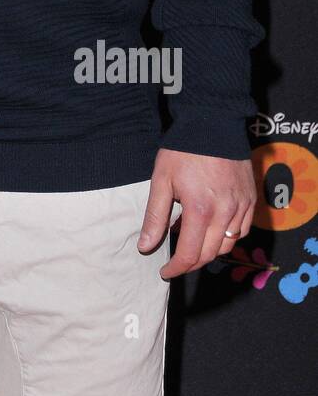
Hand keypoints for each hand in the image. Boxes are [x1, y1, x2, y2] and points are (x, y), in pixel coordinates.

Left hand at [138, 149, 255, 279]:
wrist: (213, 123)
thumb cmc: (183, 150)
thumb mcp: (161, 180)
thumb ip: (155, 216)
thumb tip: (145, 246)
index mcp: (200, 210)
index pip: (190, 254)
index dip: (176, 269)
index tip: (165, 272)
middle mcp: (225, 213)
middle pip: (209, 255)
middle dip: (190, 263)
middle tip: (175, 261)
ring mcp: (241, 207)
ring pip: (227, 246)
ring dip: (208, 251)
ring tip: (190, 240)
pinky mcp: (251, 200)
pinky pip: (241, 231)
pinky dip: (227, 238)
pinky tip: (212, 228)